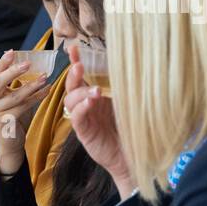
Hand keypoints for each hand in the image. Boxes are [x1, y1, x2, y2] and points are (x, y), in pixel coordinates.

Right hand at [0, 49, 52, 174]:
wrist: (10, 143)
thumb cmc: (12, 116)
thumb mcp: (10, 98)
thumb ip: (13, 83)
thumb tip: (23, 60)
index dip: (3, 63)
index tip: (13, 52)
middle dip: (14, 71)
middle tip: (28, 63)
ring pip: (15, 96)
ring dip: (32, 86)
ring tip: (45, 78)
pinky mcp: (4, 122)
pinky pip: (24, 106)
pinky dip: (37, 98)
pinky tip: (46, 91)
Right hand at [64, 45, 134, 197]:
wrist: (135, 157)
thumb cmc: (134, 129)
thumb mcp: (131, 103)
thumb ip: (126, 88)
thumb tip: (135, 63)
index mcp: (97, 96)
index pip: (83, 76)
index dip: (77, 61)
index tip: (74, 48)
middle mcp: (88, 105)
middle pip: (72, 86)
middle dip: (73, 74)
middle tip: (78, 66)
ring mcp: (84, 118)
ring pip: (70, 100)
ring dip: (80, 92)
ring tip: (94, 90)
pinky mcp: (84, 132)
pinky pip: (76, 117)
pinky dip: (81, 107)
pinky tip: (90, 102)